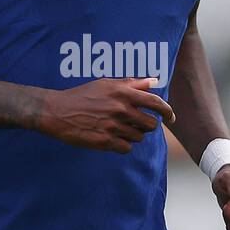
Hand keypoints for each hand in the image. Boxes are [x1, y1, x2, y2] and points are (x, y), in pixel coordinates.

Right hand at [39, 77, 175, 152]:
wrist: (57, 111)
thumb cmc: (82, 95)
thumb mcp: (106, 84)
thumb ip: (132, 83)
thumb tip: (154, 81)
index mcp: (123, 93)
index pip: (155, 102)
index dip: (168, 111)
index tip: (172, 117)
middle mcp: (121, 109)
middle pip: (151, 124)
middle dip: (147, 125)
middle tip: (136, 124)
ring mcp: (113, 126)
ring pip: (139, 137)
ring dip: (133, 135)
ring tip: (119, 129)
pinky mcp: (105, 141)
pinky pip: (127, 148)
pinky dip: (123, 145)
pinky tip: (113, 138)